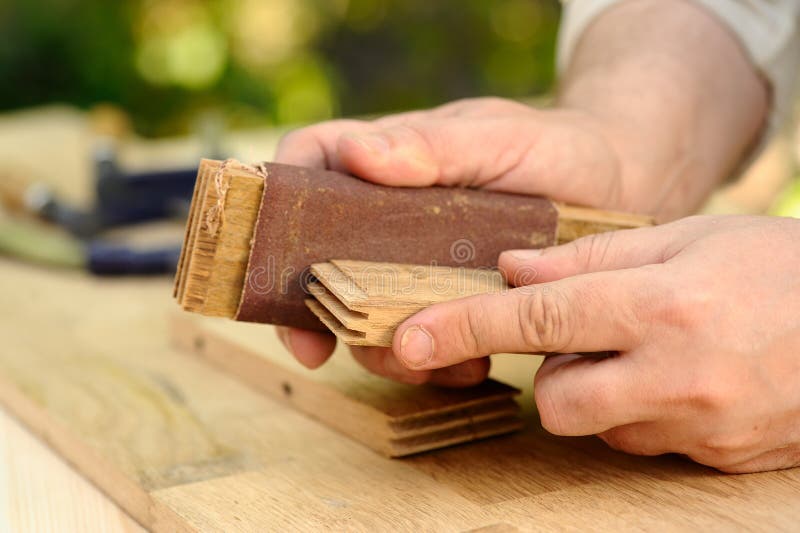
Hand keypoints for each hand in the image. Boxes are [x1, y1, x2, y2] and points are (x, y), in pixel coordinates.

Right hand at [275, 96, 635, 385]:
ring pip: (369, 313)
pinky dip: (437, 362)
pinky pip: (423, 339)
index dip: (275, 218)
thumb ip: (432, 147)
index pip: (305, 171)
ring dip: (386, 348)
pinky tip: (473, 365)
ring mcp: (416, 261)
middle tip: (338, 349)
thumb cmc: (553, 147)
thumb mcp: (496, 137)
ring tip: (435, 362)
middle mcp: (388, 216)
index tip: (276, 272)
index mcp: (385, 161)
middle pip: (323, 263)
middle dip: (327, 313)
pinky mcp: (451, 299)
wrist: (615, 189)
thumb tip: (358, 154)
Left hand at [392, 215, 799, 471]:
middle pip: (554, 398)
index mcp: (662, 306)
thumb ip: (591, 256)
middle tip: (593, 333)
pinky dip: (637, 412)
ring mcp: (699, 427)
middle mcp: (677, 376)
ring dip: (597, 391)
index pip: (537, 320)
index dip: (464, 328)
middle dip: (551, 371)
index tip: (407, 341)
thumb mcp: (686, 236)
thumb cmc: (775, 267)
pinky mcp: (715, 460)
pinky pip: (641, 443)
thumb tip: (512, 270)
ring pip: (595, 426)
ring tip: (651, 351)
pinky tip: (679, 379)